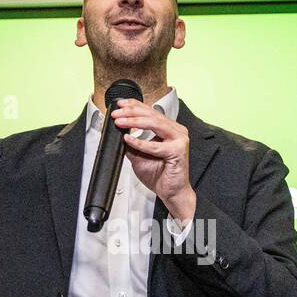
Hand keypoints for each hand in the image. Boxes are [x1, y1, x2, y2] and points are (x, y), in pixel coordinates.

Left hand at [112, 99, 194, 222]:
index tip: (120, 104)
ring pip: (155, 124)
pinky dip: (140, 142)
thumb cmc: (160, 175)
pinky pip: (155, 146)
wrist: (172, 192)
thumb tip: (118, 132)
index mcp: (169, 129)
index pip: (151, 111)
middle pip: (152, 114)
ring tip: (120, 123)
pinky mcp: (178, 151)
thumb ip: (131, 143)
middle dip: (131, 112)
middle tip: (117, 114)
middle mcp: (176, 131)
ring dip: (134, 122)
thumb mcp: (139, 155)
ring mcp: (179, 139)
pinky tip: (128, 139)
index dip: (135, 105)